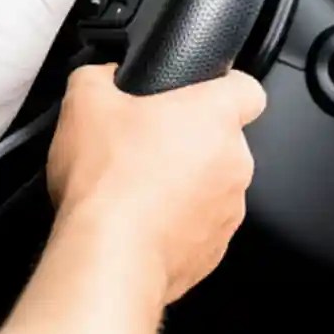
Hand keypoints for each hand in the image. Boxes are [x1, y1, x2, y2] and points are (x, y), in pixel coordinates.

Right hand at [47, 64, 266, 302]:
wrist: (109, 257)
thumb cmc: (108, 181)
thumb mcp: (84, 101)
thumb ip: (101, 76)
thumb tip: (106, 78)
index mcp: (214, 116)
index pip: (248, 89)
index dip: (225, 87)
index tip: (200, 95)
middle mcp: (234, 162)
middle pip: (221, 140)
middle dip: (188, 141)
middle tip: (145, 145)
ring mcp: (229, 209)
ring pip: (212, 185)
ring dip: (183, 184)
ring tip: (137, 188)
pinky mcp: (215, 249)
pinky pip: (200, 225)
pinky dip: (177, 223)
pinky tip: (140, 221)